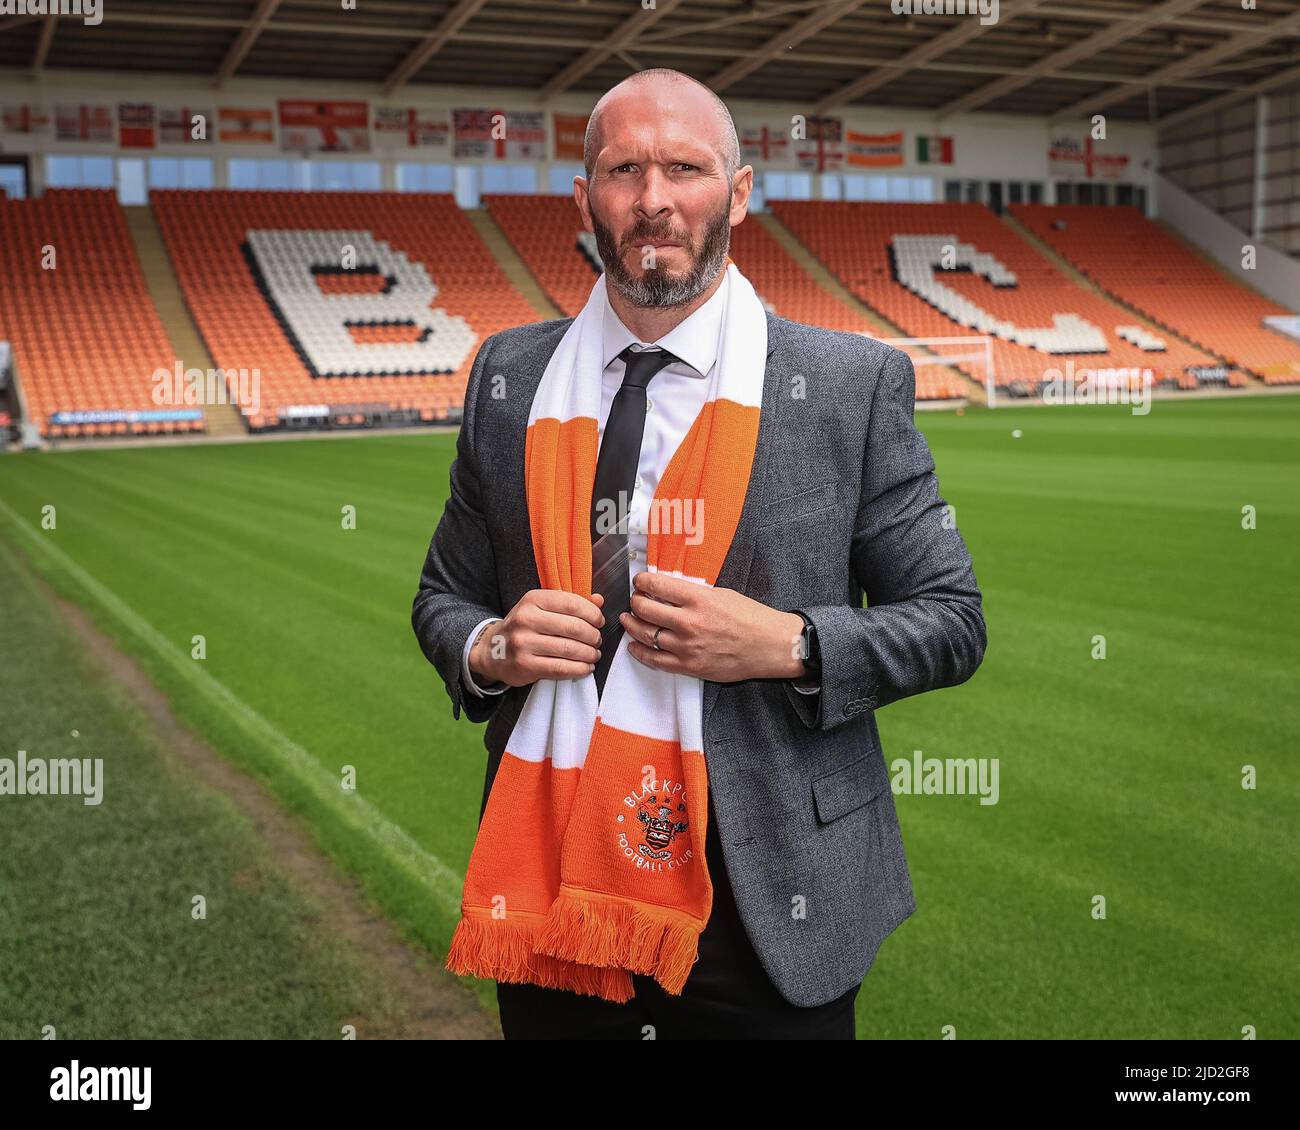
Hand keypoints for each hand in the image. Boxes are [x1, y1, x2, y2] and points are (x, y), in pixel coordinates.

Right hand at [470, 590, 605, 686]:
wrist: (493, 650)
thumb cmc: (524, 627)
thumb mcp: (542, 608)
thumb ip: (570, 602)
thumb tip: (599, 600)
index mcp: (532, 599)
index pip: (572, 603)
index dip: (592, 614)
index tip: (599, 622)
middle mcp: (526, 619)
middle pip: (574, 627)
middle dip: (593, 636)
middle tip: (597, 641)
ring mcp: (523, 643)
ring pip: (569, 649)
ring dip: (589, 654)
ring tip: (594, 655)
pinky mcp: (525, 666)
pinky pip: (561, 668)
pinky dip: (579, 669)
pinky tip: (585, 668)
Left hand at [619, 572, 806, 682]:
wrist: (770, 646)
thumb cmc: (751, 618)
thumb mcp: (722, 594)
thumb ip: (694, 594)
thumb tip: (669, 591)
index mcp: (698, 599)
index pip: (657, 585)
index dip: (642, 581)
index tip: (640, 581)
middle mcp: (689, 622)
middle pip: (645, 608)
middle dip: (635, 601)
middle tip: (635, 599)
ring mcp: (686, 646)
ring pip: (645, 634)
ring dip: (632, 624)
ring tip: (628, 618)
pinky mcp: (689, 666)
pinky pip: (654, 659)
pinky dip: (639, 651)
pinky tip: (633, 645)